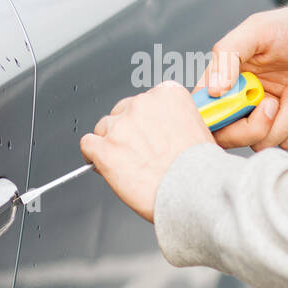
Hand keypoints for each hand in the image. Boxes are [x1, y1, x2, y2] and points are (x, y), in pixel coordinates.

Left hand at [80, 81, 215, 221]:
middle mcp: (143, 104)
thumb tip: (164, 131)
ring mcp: (121, 126)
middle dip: (127, 131)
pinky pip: (88, 144)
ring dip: (110, 143)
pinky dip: (92, 155)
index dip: (145, 119)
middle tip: (137, 152)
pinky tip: (100, 164)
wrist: (193, 192)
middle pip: (123, 111)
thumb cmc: (199, 170)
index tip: (147, 131)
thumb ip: (176, 122)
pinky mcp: (105, 148)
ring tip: (123, 162)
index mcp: (168, 95)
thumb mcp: (199, 131)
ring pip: (104, 127)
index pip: (146, 99)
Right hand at [199, 4, 287, 150]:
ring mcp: (265, 116)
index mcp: (224, 79)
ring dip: (285, 120)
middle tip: (271, 103)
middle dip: (254, 127)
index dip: (211, 120)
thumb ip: (228, 56)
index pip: (203, 111)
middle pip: (229, 138)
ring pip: (262, 143)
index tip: (234, 111)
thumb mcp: (256, 30)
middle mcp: (241, 101)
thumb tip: (213, 90)